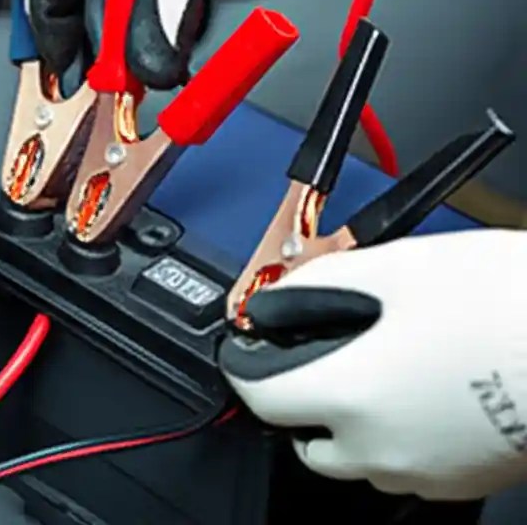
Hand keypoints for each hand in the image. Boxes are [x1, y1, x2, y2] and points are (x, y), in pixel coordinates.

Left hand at [220, 229, 526, 500]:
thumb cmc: (510, 302)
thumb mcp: (400, 266)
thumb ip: (324, 280)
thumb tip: (282, 293)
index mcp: (352, 395)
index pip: (259, 397)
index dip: (248, 364)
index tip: (253, 347)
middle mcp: (381, 448)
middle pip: (303, 439)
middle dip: (300, 398)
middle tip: (322, 354)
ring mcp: (426, 473)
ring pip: (357, 459)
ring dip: (350, 422)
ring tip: (385, 368)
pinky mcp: (466, 481)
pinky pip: (407, 467)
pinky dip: (399, 437)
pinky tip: (428, 393)